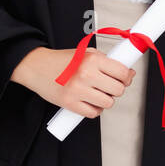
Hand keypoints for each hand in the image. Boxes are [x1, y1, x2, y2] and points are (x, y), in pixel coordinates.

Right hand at [13, 46, 134, 117]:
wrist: (37, 67)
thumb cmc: (61, 60)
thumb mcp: (85, 52)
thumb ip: (104, 61)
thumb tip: (125, 72)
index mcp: (92, 59)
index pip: (122, 72)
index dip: (127, 77)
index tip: (126, 78)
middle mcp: (86, 74)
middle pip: (118, 90)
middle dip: (117, 89)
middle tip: (111, 86)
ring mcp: (78, 90)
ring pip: (108, 103)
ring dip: (106, 100)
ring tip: (99, 94)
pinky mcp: (70, 103)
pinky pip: (93, 113)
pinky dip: (94, 109)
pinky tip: (90, 102)